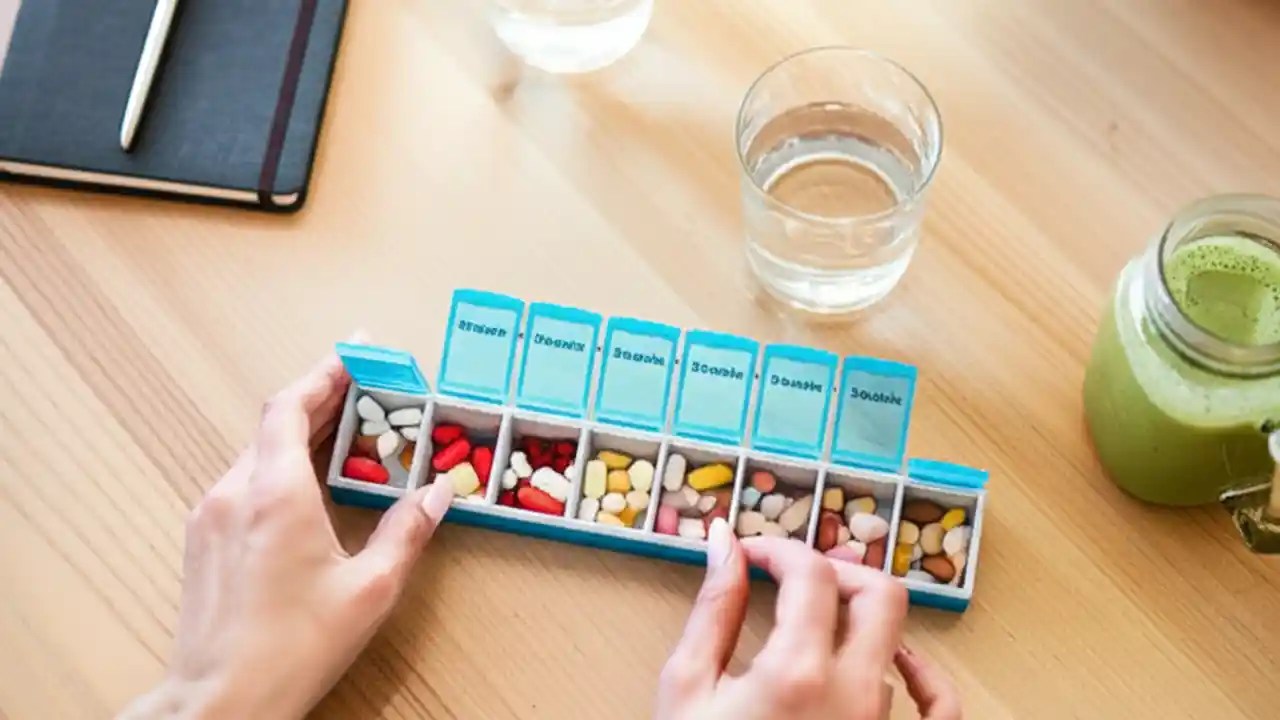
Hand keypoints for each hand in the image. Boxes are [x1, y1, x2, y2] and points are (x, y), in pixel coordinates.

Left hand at [119, 347, 453, 719]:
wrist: (219, 701)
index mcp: (276, 495)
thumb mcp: (369, 590)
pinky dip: (277, 468)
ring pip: (256, 454)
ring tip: (342, 436)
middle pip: (274, 424)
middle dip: (320, 402)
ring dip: (298, 436)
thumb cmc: (292, 649)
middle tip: (362, 390)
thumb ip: (406, 532)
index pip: (291, 407)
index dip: (324, 375)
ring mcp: (210, 517)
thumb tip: (437, 493)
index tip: (355, 357)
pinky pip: (242, 482)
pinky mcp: (201, 542)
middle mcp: (234, 494)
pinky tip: (306, 488)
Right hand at [656, 519, 960, 718]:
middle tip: (794, 578)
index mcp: (797, 670)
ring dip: (859, 617)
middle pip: (877, 593)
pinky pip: (941, 708)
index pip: (810, 571)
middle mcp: (854, 693)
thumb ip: (714, 608)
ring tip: (817, 620)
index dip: (780, 548)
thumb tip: (725, 543)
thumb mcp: (688, 688)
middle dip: (835, 570)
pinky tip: (900, 660)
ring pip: (898, 642)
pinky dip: (926, 675)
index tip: (753, 555)